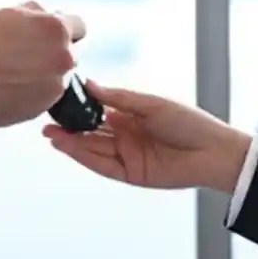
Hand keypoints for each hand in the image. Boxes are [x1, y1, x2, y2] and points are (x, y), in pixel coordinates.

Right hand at [0, 1, 85, 127]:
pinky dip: (36, 91)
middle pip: (69, 52)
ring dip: (45, 72)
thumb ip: (36, 12)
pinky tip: (12, 87)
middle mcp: (65, 57)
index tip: (48, 34)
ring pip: (59, 75)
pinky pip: (48, 94)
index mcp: (57, 29)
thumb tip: (49, 14)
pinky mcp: (47, 106)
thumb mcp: (7, 13)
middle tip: (24, 54)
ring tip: (14, 72)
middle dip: (53, 51)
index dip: (63, 28)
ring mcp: (58, 84)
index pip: (79, 26)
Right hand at [42, 82, 251, 192]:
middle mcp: (125, 135)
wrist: (213, 151)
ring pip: (92, 150)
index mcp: (131, 116)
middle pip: (90, 133)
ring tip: (51, 135)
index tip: (57, 102)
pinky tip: (69, 147)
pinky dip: (85, 158)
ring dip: (71, 144)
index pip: (97, 111)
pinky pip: (103, 166)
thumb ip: (119, 98)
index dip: (77, 108)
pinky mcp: (131, 174)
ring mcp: (127, 156)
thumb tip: (90, 85)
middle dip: (68, 128)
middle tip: (45, 122)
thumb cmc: (188, 122)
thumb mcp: (151, 104)